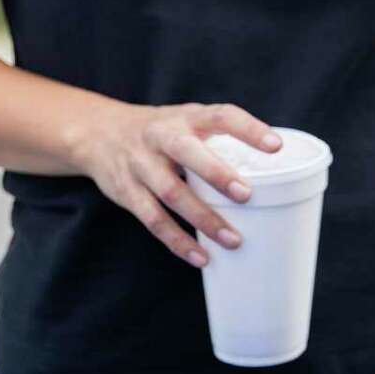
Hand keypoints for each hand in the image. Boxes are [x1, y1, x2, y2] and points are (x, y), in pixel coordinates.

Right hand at [70, 102, 281, 267]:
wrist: (99, 133)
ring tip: (233, 240)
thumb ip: (220, 137)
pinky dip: (178, 241)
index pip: (221, 116)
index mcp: (186, 116)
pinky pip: (154, 220)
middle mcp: (161, 137)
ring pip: (172, 194)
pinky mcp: (127, 193)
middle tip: (246, 195)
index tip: (276, 147)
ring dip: (203, 219)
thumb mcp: (187, 120)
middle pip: (188, 154)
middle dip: (217, 174)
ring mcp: (141, 165)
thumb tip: (271, 167)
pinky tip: (200, 257)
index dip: (249, 129)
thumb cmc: (162, 130)